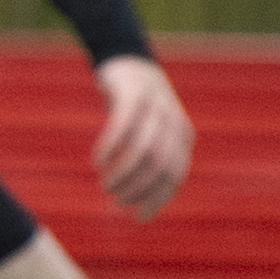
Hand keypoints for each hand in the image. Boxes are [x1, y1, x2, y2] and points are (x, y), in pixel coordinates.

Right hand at [92, 55, 192, 219]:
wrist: (127, 61)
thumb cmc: (134, 106)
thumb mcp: (147, 132)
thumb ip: (148, 159)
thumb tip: (135, 197)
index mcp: (181, 137)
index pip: (174, 176)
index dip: (157, 199)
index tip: (137, 217)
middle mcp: (173, 123)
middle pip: (159, 166)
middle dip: (137, 189)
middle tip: (114, 199)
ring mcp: (155, 107)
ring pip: (143, 150)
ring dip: (123, 173)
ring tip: (105, 185)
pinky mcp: (134, 94)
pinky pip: (124, 126)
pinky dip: (111, 147)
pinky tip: (98, 161)